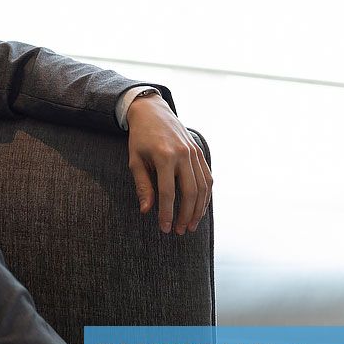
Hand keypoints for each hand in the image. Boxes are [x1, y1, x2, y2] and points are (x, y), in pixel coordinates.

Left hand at [126, 94, 212, 234]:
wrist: (152, 111)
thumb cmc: (140, 138)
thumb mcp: (135, 160)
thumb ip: (143, 185)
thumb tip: (146, 211)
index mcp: (164, 156)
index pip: (168, 193)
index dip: (167, 214)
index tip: (164, 229)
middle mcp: (183, 154)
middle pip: (190, 192)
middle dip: (185, 215)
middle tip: (179, 231)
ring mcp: (194, 153)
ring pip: (202, 187)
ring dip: (198, 209)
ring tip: (190, 225)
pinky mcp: (200, 152)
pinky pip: (207, 178)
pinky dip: (205, 196)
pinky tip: (199, 209)